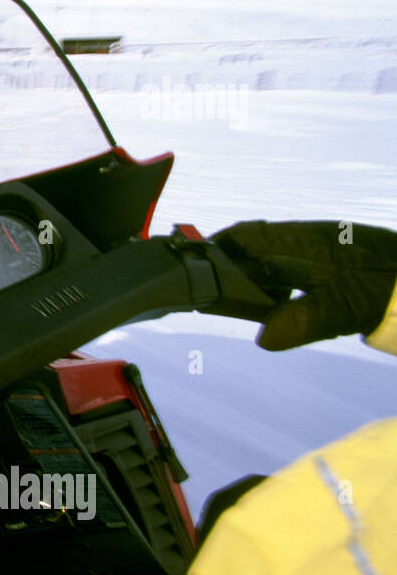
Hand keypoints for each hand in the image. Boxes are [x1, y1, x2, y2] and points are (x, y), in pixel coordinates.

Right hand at [211, 220, 396, 350]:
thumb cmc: (385, 289)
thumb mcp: (341, 309)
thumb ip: (300, 323)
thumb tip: (262, 339)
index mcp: (301, 242)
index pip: (246, 235)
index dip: (217, 246)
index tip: (196, 262)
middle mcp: (308, 238)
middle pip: (257, 245)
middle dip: (234, 265)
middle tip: (216, 289)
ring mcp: (324, 246)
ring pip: (276, 256)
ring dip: (258, 274)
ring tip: (248, 300)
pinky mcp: (337, 257)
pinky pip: (295, 264)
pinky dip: (281, 280)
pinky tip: (285, 299)